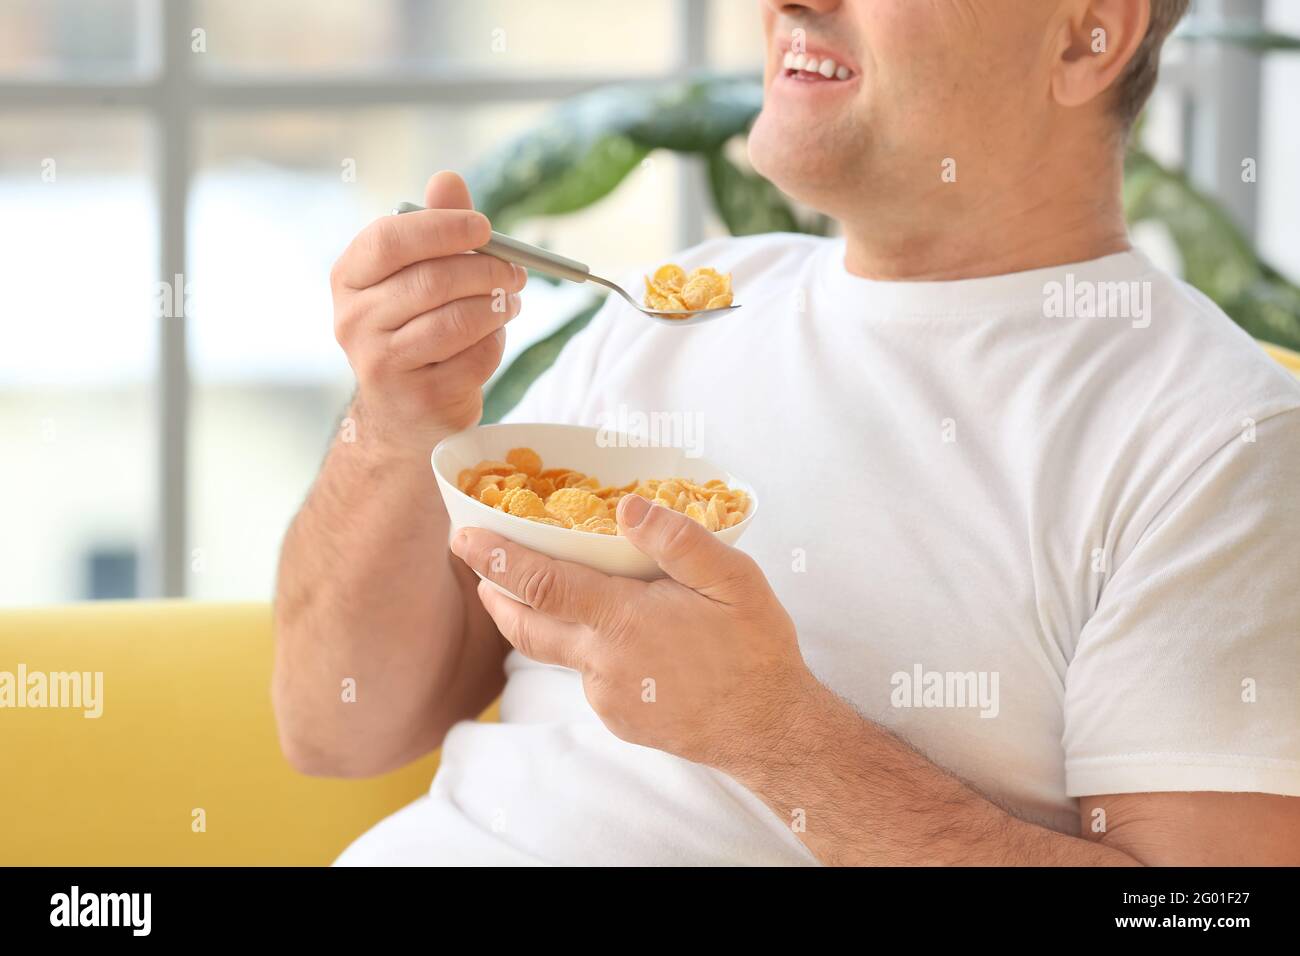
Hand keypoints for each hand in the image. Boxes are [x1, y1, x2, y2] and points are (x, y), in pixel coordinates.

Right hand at [330, 171, 526, 451]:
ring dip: (496, 306)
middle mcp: (353, 321)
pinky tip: (493, 336)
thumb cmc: (414, 331)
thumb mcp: (416, 277)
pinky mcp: (418, 398)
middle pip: (432, 280)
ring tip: (509, 301)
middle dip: (485, 269)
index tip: (484, 227)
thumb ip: (434, 229)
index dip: (443, 228)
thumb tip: (448, 179)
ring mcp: (382, 364)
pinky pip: (474, 357)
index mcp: (349, 279)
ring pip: (456, 320)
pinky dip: (494, 342)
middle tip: (515, 270)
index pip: (390, 239)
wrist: (403, 418)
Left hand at [450, 494, 816, 767]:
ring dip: (538, 619)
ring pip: (557, 651)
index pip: (541, 584)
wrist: (770, 731)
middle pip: (525, 626)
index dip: (497, 559)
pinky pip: (587, 675)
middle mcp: (602, 662)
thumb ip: (679, 541)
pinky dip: (585, 648)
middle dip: (494, 592)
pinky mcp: (617, 718)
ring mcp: (606, 696)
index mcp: (624, 621)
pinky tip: (615, 635)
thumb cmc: (755, 649)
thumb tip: (627, 508)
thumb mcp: (734, 581)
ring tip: (536, 589)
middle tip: (477, 563)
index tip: (463, 537)